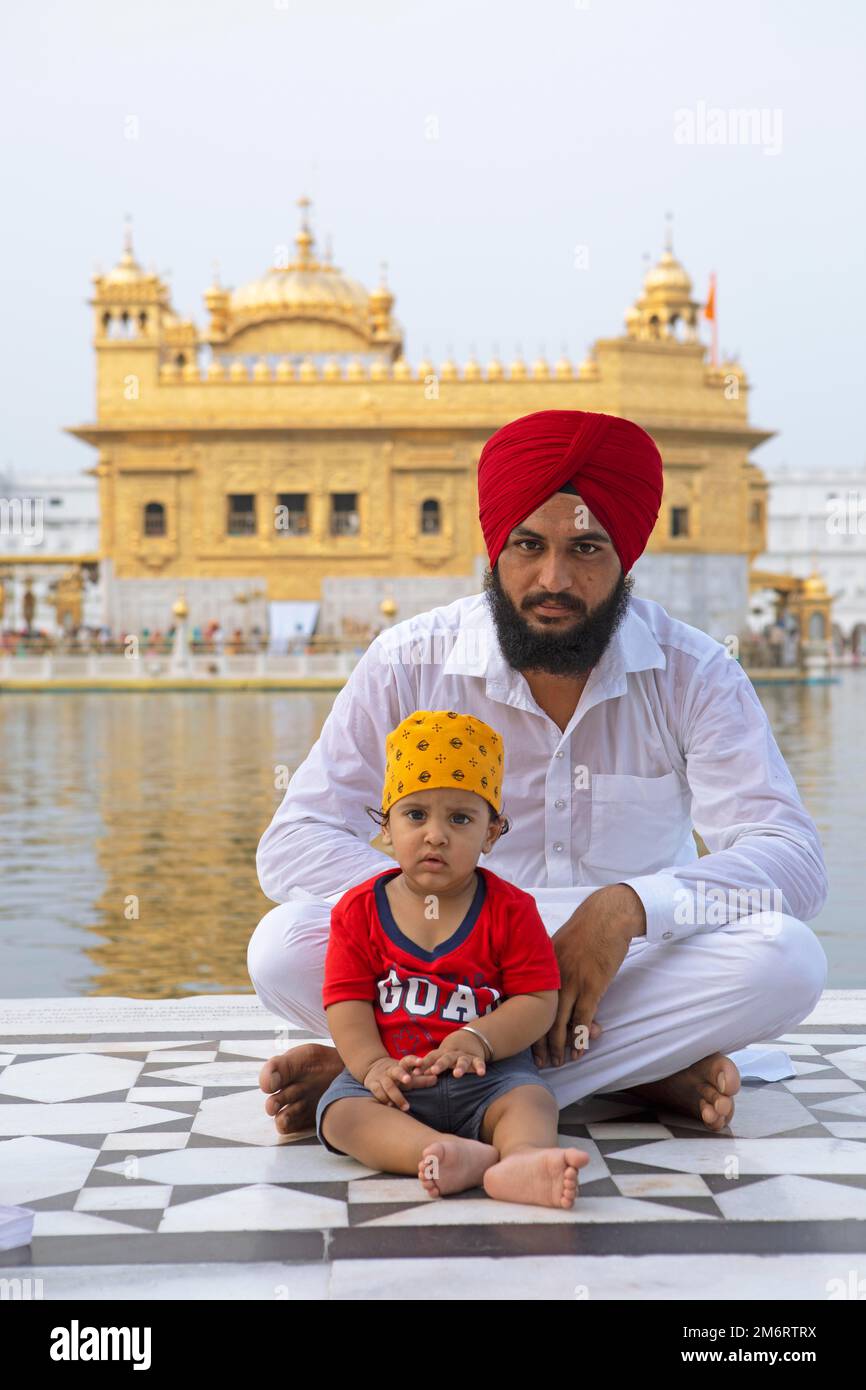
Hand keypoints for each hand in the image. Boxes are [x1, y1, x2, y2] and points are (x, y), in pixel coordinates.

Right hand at [362, 1054, 439, 1108]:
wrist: (373, 1068)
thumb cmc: (397, 1075)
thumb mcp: (408, 1074)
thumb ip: (421, 1079)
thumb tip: (436, 1079)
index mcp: (401, 1066)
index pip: (407, 1060)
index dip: (414, 1060)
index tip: (421, 1062)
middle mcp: (391, 1070)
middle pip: (396, 1071)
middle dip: (402, 1075)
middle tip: (408, 1080)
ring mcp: (381, 1077)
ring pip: (387, 1084)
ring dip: (396, 1095)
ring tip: (406, 1106)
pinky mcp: (372, 1084)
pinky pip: (377, 1091)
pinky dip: (383, 1098)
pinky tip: (390, 1105)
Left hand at [410, 1029, 488, 1078]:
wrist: (469, 1040)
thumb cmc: (448, 1055)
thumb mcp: (438, 1058)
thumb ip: (427, 1067)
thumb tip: (410, 1078)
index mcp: (441, 1054)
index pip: (430, 1058)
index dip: (423, 1064)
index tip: (415, 1072)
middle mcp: (452, 1054)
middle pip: (445, 1058)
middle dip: (440, 1065)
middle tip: (434, 1071)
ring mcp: (465, 1056)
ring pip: (462, 1061)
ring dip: (459, 1067)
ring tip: (457, 1074)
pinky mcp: (476, 1059)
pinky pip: (479, 1063)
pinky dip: (480, 1067)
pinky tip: (481, 1073)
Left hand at [532, 884, 643, 1067]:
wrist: (607, 917)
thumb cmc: (586, 929)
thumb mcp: (558, 944)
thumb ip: (551, 965)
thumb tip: (548, 982)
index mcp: (542, 967)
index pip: (528, 1002)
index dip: (527, 1024)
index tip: (523, 1041)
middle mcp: (552, 978)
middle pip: (541, 1017)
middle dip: (539, 1043)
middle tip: (539, 1063)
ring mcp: (572, 983)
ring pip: (560, 1023)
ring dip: (558, 1046)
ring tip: (558, 1063)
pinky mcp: (592, 987)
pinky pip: (583, 1019)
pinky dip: (580, 1038)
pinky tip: (579, 1052)